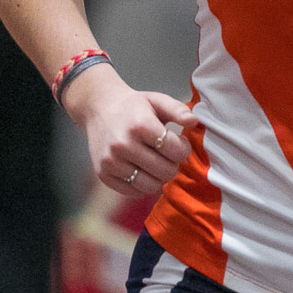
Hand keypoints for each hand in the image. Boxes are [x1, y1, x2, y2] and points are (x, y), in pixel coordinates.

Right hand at [63, 65, 197, 197]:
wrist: (98, 108)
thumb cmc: (133, 106)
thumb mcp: (157, 100)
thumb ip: (178, 110)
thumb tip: (194, 121)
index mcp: (140, 125)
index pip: (176, 151)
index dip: (183, 149)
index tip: (177, 143)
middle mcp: (123, 145)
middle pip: (166, 171)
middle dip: (172, 164)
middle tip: (166, 154)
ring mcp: (111, 162)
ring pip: (151, 186)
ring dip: (158, 177)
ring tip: (155, 163)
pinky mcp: (103, 174)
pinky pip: (133, 192)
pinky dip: (142, 185)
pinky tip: (141, 170)